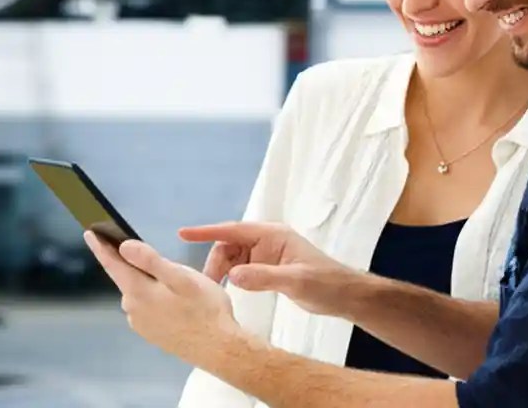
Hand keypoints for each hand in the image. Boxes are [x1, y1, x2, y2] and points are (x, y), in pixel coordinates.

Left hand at [84, 232, 247, 368]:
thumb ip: (150, 261)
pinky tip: (175, 301)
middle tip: (154, 256)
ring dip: (148, 283)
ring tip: (174, 282)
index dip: (101, 247)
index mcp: (137, 292)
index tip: (90, 233)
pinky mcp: (152, 333)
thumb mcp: (181, 278)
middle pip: (126, 278)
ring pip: (138, 293)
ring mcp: (141, 324)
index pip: (113, 264)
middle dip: (134, 264)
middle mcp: (133, 310)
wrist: (218, 349)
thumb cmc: (205, 310)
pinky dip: (154, 298)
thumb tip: (124, 247)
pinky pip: (146, 308)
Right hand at [180, 222, 357, 317]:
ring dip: (222, 272)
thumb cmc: (325, 283)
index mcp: (272, 235)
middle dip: (215, 262)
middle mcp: (266, 241)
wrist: (344, 296)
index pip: (233, 230)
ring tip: (214, 292)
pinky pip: (241, 270)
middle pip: (229, 246)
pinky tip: (227, 292)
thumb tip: (233, 276)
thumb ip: (264, 277)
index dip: (207, 231)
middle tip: (208, 286)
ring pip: (233, 259)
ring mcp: (266, 255)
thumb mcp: (295, 281)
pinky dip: (232, 278)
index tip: (183, 233)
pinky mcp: (267, 269)